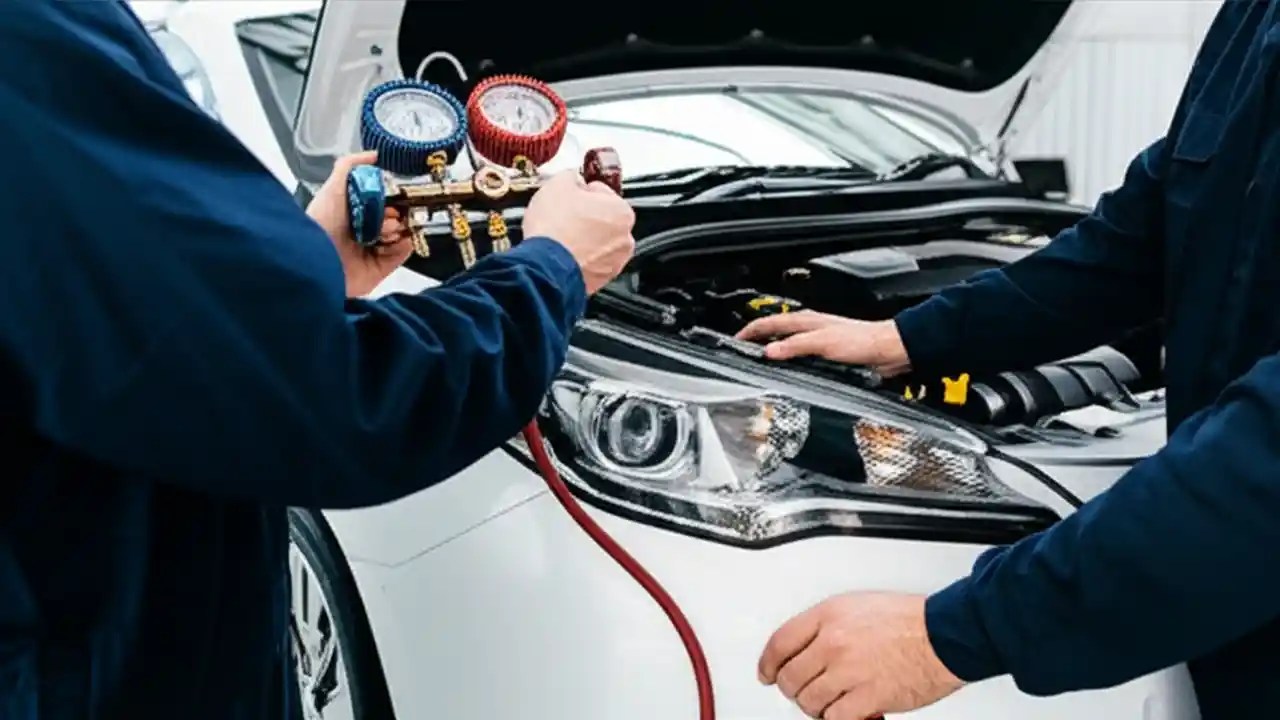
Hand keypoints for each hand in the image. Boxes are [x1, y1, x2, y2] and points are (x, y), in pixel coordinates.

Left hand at [307, 151, 412, 296]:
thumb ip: (349, 166)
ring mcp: (372, 250)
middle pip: (395, 216)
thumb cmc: (319, 225)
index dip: (390, 195)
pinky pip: (402, 253)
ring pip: (401, 233)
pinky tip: (389, 241)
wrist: (318, 261)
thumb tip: (372, 155)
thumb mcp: (333, 187)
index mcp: (353, 213)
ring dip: (397, 228)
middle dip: (394, 212)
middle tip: (385, 214)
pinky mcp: (381, 267)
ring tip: (383, 230)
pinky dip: (402, 245)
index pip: (382, 200)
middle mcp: (363, 231)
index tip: (391, 194)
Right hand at [522, 170, 634, 294]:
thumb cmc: (555, 229)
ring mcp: (613, 263)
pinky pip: (588, 263)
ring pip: (596, 243)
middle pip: (602, 219)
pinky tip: (561, 253)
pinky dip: (578, 258)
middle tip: (563, 216)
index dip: (581, 192)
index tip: (569, 196)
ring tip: (560, 236)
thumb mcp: (558, 183)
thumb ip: (571, 176)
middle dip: (584, 216)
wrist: (545, 268)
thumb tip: (572, 178)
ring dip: (582, 238)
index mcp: (622, 212)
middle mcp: (624, 239)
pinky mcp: (599, 281)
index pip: (601, 192)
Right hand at [734, 312, 910, 376]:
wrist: (887, 349)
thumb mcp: (823, 344)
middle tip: (743, 347)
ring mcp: (819, 338)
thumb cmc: (861, 341)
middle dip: (758, 336)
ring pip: (788, 340)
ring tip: (761, 356)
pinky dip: (789, 357)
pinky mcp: (828, 350)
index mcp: (806, 320)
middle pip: (776, 329)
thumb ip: (795, 347)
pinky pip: (800, 352)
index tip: (736, 338)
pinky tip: (791, 366)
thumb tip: (770, 351)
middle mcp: (811, 326)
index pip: (770, 323)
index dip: (751, 330)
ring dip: (773, 346)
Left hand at [758, 592, 963, 718]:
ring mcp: (849, 670)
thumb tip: (807, 648)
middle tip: (802, 691)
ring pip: (808, 700)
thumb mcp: (857, 607)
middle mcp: (834, 642)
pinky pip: (834, 717)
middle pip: (789, 677)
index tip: (766, 672)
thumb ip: (827, 626)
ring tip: (829, 702)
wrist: (944, 634)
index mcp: (828, 615)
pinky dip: (836, 718)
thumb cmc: (909, 620)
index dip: (767, 663)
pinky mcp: (868, 696)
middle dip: (793, 688)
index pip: (780, 643)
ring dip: (815, 706)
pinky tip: (845, 711)